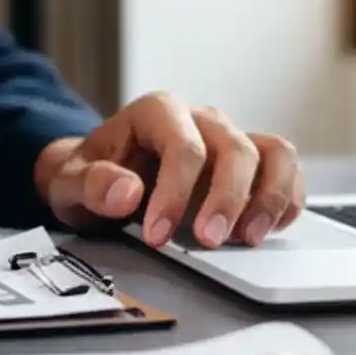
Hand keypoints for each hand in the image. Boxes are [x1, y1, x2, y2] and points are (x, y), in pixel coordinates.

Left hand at [36, 92, 304, 248]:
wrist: (100, 175)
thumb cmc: (90, 175)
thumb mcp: (69, 181)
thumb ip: (91, 184)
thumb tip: (126, 192)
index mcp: (158, 112)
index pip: (182, 146)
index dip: (175, 192)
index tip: (158, 235)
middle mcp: (202, 119)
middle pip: (234, 149)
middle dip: (226, 199)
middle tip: (208, 242)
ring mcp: (230, 139)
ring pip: (273, 153)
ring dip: (269, 197)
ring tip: (250, 238)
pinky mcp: (251, 163)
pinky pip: (285, 170)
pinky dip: (285, 199)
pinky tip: (267, 229)